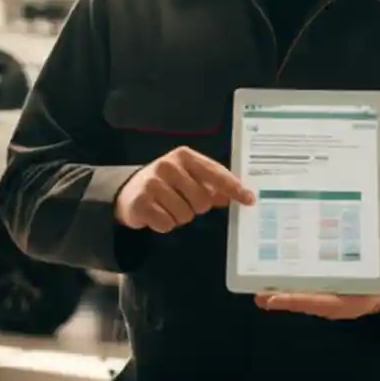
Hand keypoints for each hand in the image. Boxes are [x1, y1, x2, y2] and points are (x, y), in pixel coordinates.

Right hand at [115, 146, 256, 232]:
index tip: (249, 199)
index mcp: (184, 156)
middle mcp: (168, 166)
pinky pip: (167, 224)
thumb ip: (213, 185)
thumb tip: (241, 195)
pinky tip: (157, 214)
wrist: (129, 192)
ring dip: (179, 217)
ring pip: (185, 215)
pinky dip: (165, 224)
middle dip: (196, 207)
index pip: (215, 173)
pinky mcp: (141, 202)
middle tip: (183, 202)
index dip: (233, 187)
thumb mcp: (188, 177)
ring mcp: (153, 183)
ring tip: (168, 207)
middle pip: (202, 200)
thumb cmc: (166, 184)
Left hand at [255, 242, 379, 318]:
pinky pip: (304, 282)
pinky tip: (268, 269)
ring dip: (279, 289)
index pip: (323, 302)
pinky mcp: (324, 284)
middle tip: (258, 294)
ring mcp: (329, 292)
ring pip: (301, 292)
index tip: (275, 298)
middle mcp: (337, 300)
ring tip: (254, 285)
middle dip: (283, 297)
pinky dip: (287, 277)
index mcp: (355, 299)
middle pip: (306, 300)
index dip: (299, 300)